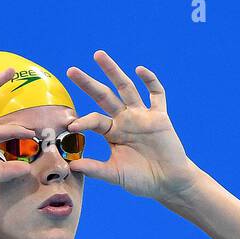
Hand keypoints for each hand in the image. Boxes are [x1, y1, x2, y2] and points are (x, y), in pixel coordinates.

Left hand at [65, 50, 201, 201]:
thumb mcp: (115, 174)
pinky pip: (156, 94)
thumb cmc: (142, 180)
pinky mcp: (160, 117)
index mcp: (112, 132)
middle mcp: (125, 120)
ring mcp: (142, 116)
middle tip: (71, 71)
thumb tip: (72, 165)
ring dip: (113, 71)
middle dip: (88, 83)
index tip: (71, 125)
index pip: (94, 120)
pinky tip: (139, 70)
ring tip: (98, 55)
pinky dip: (150, 80)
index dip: (83, 121)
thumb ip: (95, 169)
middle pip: (104, 96)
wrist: (169, 183)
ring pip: (126, 88)